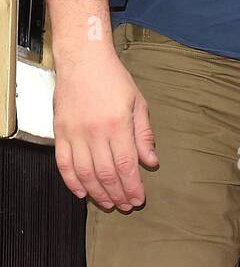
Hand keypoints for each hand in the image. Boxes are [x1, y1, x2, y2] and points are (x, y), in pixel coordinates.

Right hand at [53, 51, 157, 209]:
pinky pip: (64, 164)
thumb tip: (151, 162)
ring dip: (97, 193)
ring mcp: (74, 133)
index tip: (139, 199)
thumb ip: (144, 135)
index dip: (133, 186)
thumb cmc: (114, 79)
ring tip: (109, 204)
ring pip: (85, 173)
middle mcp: (95, 132)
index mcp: (118, 125)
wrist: (83, 60)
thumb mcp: (138, 103)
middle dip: (118, 194)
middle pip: (106, 173)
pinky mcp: (60, 132)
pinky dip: (71, 181)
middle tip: (126, 206)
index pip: (126, 165)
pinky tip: (82, 193)